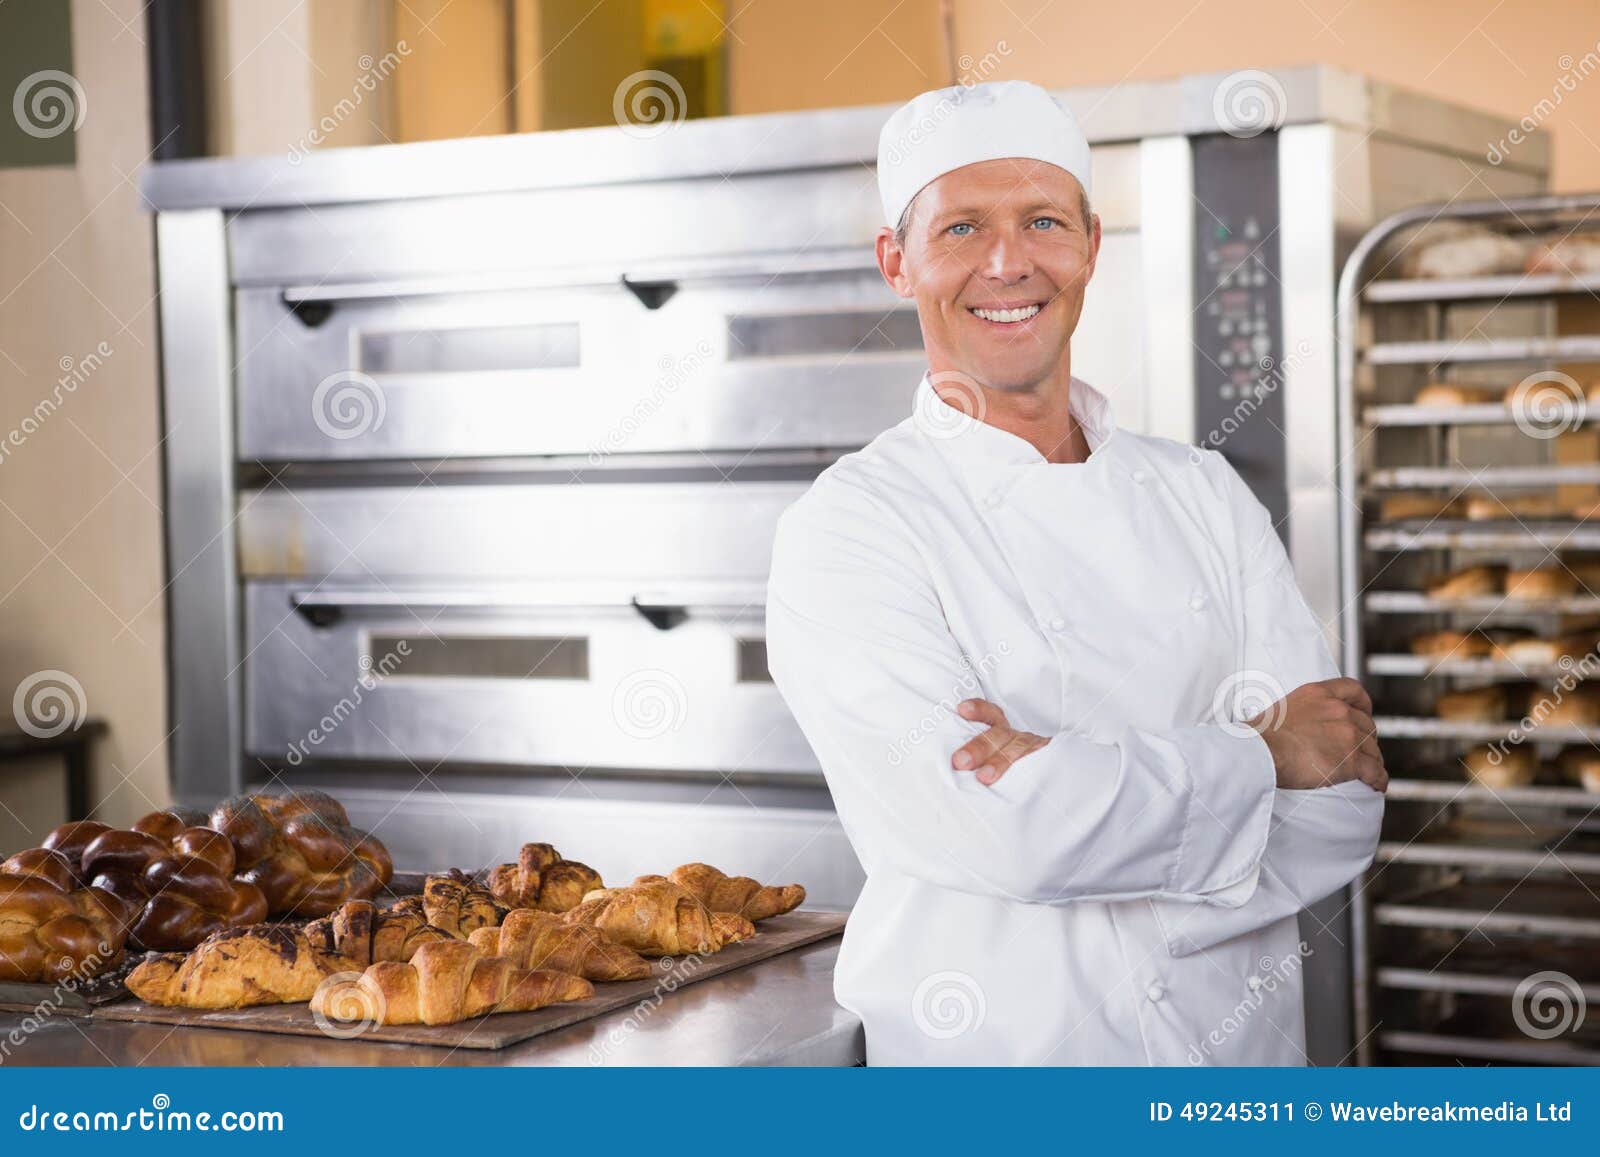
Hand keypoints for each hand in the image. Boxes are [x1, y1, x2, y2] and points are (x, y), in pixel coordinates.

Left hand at [951, 699, 1047, 785]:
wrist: (1052, 774)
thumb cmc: (1007, 766)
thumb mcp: (993, 757)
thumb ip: (976, 758)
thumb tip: (948, 769)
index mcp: (1002, 732)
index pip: (990, 714)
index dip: (978, 710)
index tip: (962, 709)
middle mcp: (1016, 737)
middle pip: (999, 735)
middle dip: (979, 747)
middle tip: (960, 761)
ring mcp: (1034, 749)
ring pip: (1017, 751)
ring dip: (1000, 763)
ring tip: (984, 777)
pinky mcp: (1049, 761)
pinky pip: (1041, 764)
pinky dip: (1030, 771)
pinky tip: (1020, 782)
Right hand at [1248, 677, 1387, 792]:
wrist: (1260, 752)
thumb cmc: (1261, 735)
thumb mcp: (1283, 708)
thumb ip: (1302, 711)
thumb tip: (1298, 726)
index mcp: (1319, 694)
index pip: (1353, 690)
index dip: (1363, 704)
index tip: (1364, 713)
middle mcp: (1338, 710)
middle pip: (1366, 724)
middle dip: (1364, 738)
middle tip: (1357, 751)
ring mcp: (1347, 735)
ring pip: (1372, 749)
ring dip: (1371, 761)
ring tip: (1367, 772)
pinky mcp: (1352, 761)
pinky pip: (1375, 771)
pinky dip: (1378, 779)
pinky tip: (1376, 784)